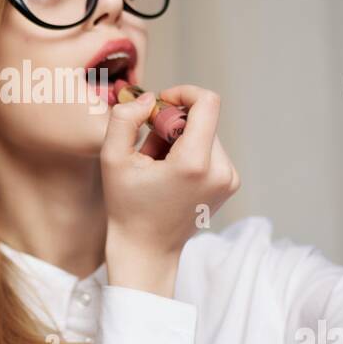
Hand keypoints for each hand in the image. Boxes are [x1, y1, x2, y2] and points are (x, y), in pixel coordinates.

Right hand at [100, 86, 239, 296]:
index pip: (207, 102)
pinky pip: (211, 150)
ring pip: (206, 134)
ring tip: (157, 166)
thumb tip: (150, 99)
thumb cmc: (127, 207)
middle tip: (148, 148)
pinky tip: (171, 175)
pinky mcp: (230, 184)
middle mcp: (221, 170)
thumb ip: (125, 118)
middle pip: (202, 119)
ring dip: (180, 140)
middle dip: (173, 124)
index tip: (161, 104)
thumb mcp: (112, 158)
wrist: (147, 250)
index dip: (183, 93)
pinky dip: (190, 153)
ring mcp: (230, 179)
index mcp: (195, 163)